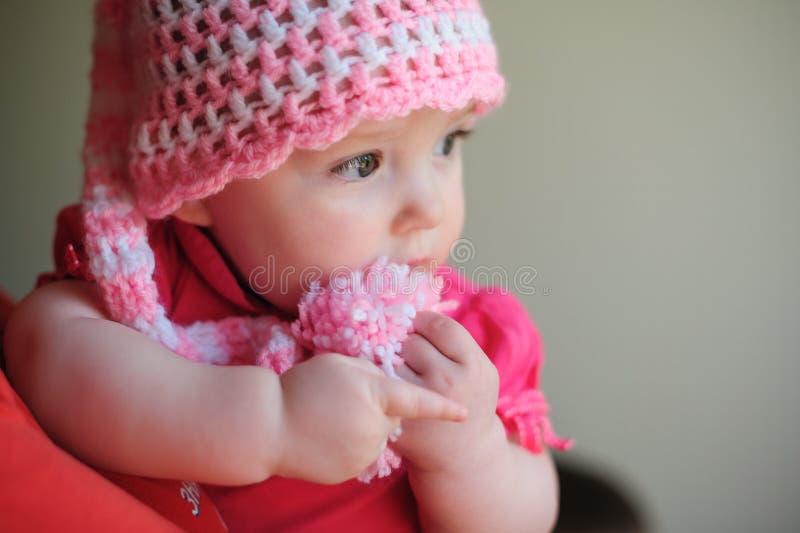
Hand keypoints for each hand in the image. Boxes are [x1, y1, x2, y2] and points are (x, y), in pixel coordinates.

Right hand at [274, 353, 466, 483]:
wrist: (267, 427)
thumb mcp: (340, 365)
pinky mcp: (351, 471)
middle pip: (393, 416)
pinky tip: (328, 436)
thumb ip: (372, 372)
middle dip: (379, 406)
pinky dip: (352, 444)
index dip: (442, 407)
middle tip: (346, 398)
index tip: (464, 413)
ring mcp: (363, 452)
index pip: (417, 400)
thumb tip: (390, 382)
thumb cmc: (302, 388)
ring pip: (378, 435)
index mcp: (375, 395)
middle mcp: (375, 427)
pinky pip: (362, 452)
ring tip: (331, 418)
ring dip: (365, 426)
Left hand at [394, 311, 501, 473]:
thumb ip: (457, 343)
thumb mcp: (480, 370)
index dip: (424, 324)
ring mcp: (420, 400)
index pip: (438, 326)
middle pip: (411, 341)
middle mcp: (447, 381)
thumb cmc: (471, 403)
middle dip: (409, 346)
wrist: (465, 457)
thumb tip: (417, 311)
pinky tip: (388, 389)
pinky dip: (380, 381)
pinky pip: (379, 384)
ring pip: (391, 360)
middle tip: (415, 359)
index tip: (420, 330)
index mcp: (472, 366)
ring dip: (392, 362)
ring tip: (403, 373)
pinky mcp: (398, 417)